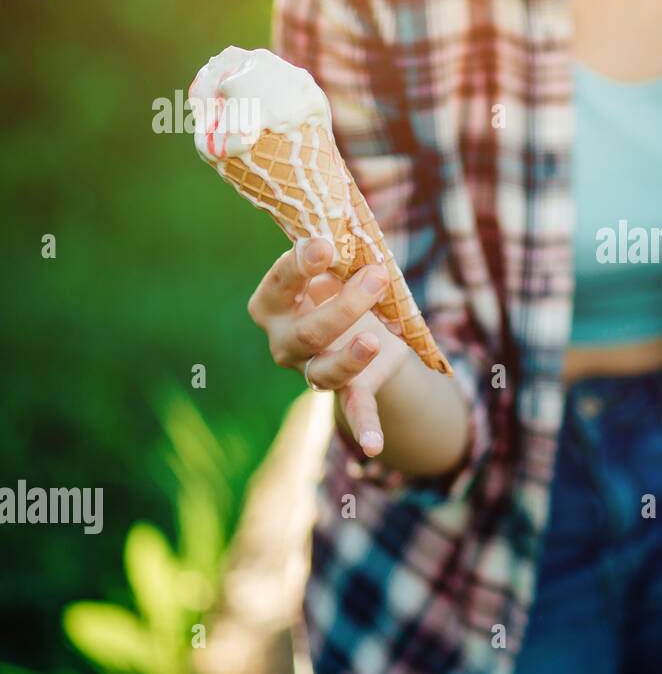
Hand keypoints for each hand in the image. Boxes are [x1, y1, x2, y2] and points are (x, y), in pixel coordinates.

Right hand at [247, 237, 413, 456]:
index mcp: (274, 303)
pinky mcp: (347, 389)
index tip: (325, 243)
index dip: (299, 264)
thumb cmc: (345, 281)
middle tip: (376, 276)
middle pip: (307, 331)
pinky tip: (375, 448)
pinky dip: (365, 428)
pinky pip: (354, 410)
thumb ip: (342, 251)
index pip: (279, 284)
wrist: (368, 321)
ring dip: (350, 357)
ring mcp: (310, 369)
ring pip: (325, 371)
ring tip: (374, 341)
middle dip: (342, 305)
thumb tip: (352, 225)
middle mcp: (284, 341)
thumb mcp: (342, 264)